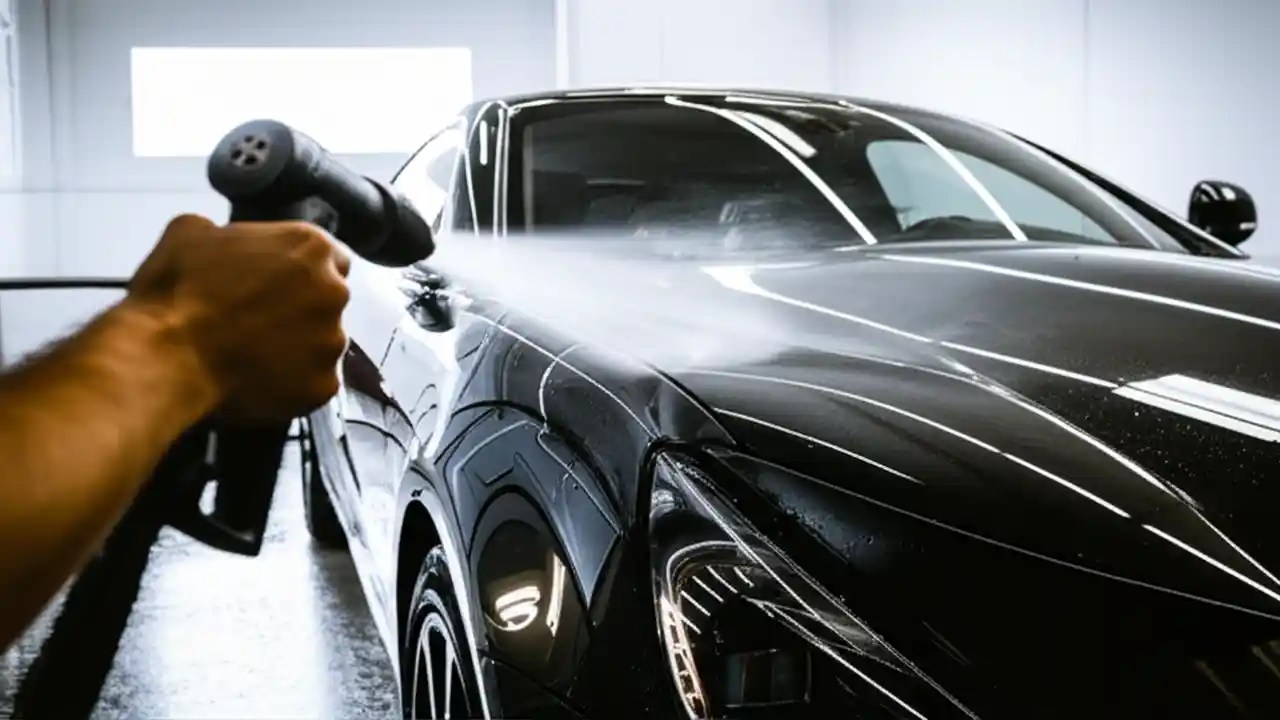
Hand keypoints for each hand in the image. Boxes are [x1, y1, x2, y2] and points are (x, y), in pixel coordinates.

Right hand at [125, 214, 350, 423]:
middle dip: (301, 309)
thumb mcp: (189, 233)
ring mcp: (332, 343)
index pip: (330, 257)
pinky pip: (313, 383)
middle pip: (328, 301)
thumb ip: (224, 232)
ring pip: (322, 344)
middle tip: (260, 321)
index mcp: (311, 248)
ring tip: (254, 355)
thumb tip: (220, 239)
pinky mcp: (323, 387)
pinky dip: (291, 384)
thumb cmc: (177, 291)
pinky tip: (257, 382)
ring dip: (298, 347)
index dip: (302, 271)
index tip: (279, 284)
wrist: (167, 356)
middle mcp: (333, 293)